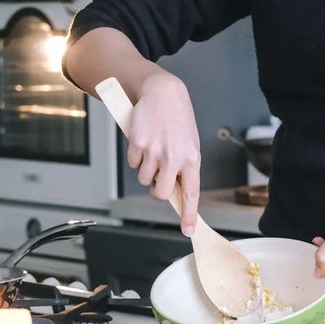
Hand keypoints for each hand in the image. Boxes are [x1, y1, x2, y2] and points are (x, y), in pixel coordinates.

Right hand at [127, 69, 200, 234]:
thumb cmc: (177, 120)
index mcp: (191, 159)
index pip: (191, 193)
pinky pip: (133, 163)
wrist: (163, 93)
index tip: (188, 230)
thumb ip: (183, 168)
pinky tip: (144, 141)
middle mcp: (174, 157)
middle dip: (157, 189)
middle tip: (158, 176)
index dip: (188, 214)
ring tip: (153, 150)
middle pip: (160, 192)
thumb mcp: (188, 144)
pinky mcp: (138, 144)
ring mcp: (155, 152)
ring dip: (146, 170)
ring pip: (144, 179)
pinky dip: (136, 156)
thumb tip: (176, 192)